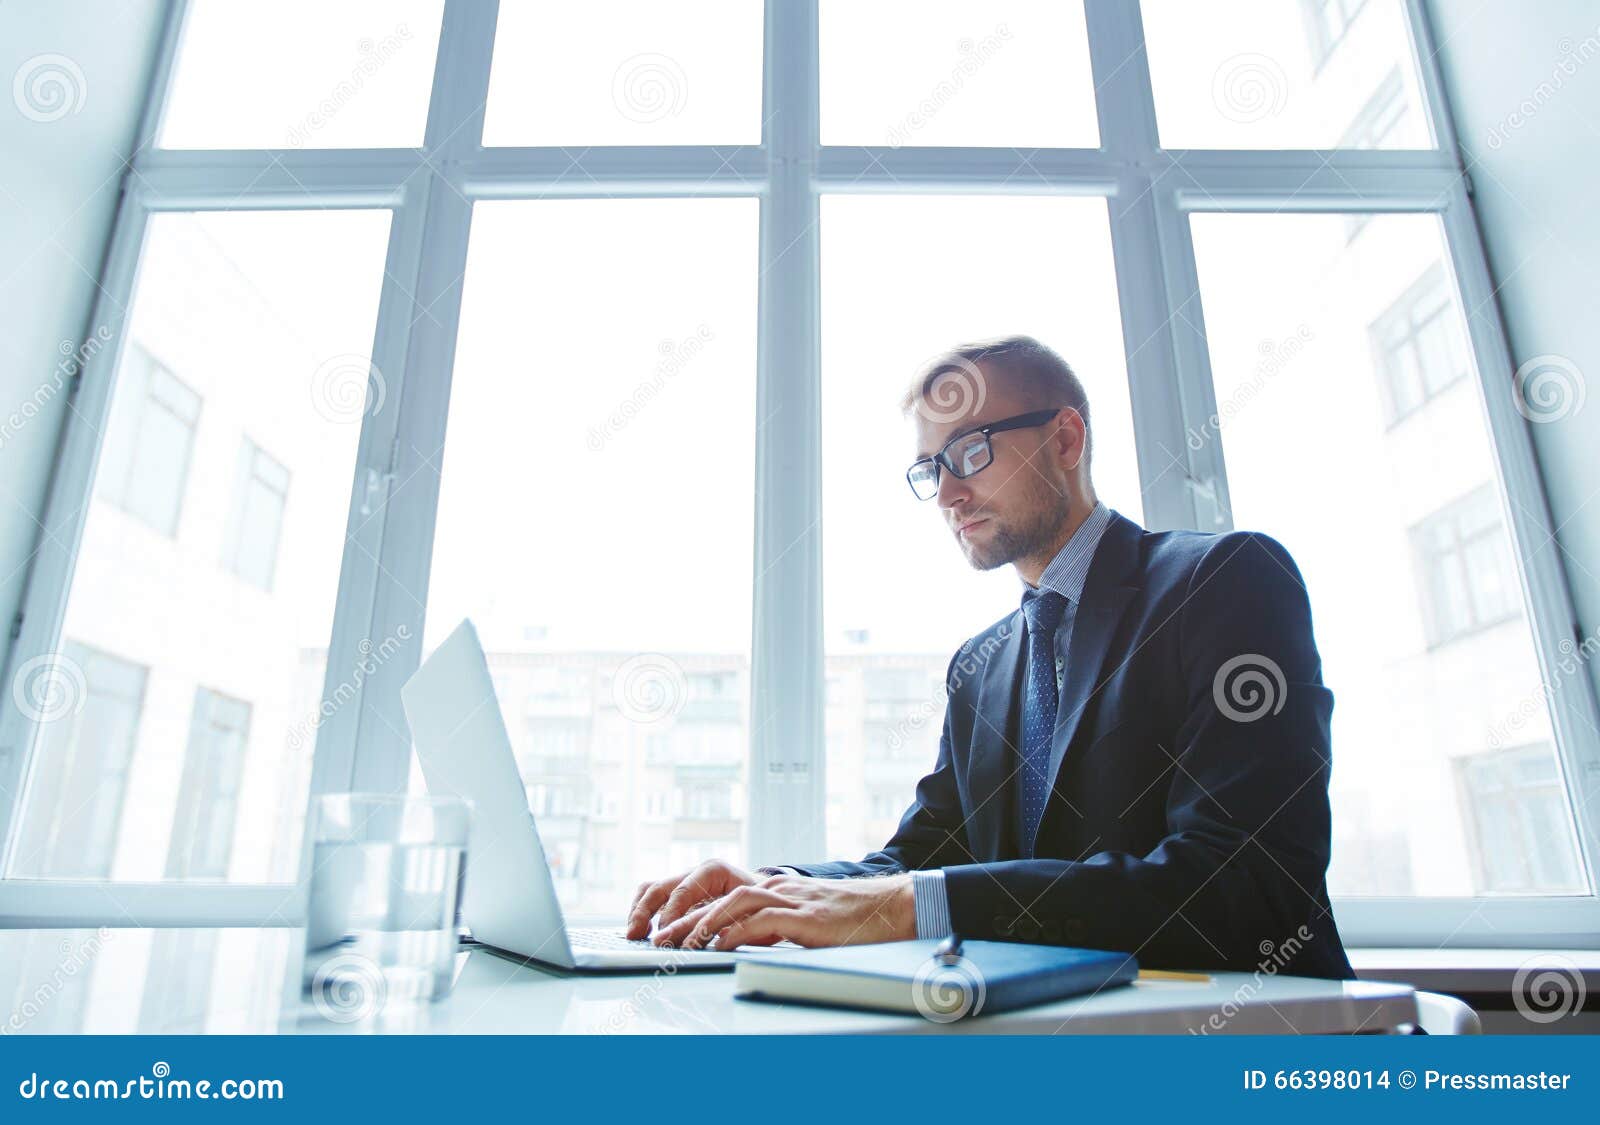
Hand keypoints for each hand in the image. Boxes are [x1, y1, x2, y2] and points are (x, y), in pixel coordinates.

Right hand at [625, 859, 762, 939]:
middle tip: (637, 935)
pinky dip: (643, 912)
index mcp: (714, 870)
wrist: (767, 892)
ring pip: (652, 889)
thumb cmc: (762, 901)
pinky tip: (640, 932)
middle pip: (661, 887)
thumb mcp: (754, 907)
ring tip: (632, 934)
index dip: (671, 913)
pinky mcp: (679, 894)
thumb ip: (735, 919)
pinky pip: (654, 897)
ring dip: (639, 911)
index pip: (684, 889)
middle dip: (645, 911)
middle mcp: (695, 872)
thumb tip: (717, 939)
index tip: (664, 934)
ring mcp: (685, 881)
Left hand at [651, 872, 915, 950]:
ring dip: (705, 921)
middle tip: (658, 938)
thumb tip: (740, 940)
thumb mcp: (801, 921)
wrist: (889, 909)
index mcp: (775, 889)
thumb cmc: (849, 919)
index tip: (666, 932)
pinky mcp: (807, 917)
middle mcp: (778, 889)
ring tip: (681, 941)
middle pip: (720, 896)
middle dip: (686, 917)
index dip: (692, 913)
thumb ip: (771, 926)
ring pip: (736, 902)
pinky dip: (738, 931)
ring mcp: (792, 900)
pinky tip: (721, 943)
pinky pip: (764, 919)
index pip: (722, 896)